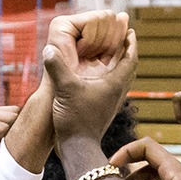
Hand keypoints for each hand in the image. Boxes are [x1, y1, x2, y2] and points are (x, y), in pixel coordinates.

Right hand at [44, 10, 139, 141]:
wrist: (77, 148)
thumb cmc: (75, 120)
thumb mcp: (65, 88)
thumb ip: (57, 66)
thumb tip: (49, 49)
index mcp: (115, 83)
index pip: (130, 57)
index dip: (131, 42)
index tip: (129, 31)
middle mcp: (117, 92)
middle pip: (128, 66)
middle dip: (125, 51)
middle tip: (120, 39)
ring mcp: (111, 102)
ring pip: (120, 78)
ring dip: (117, 64)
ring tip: (108, 54)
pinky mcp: (103, 109)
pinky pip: (110, 87)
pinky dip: (107, 77)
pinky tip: (94, 76)